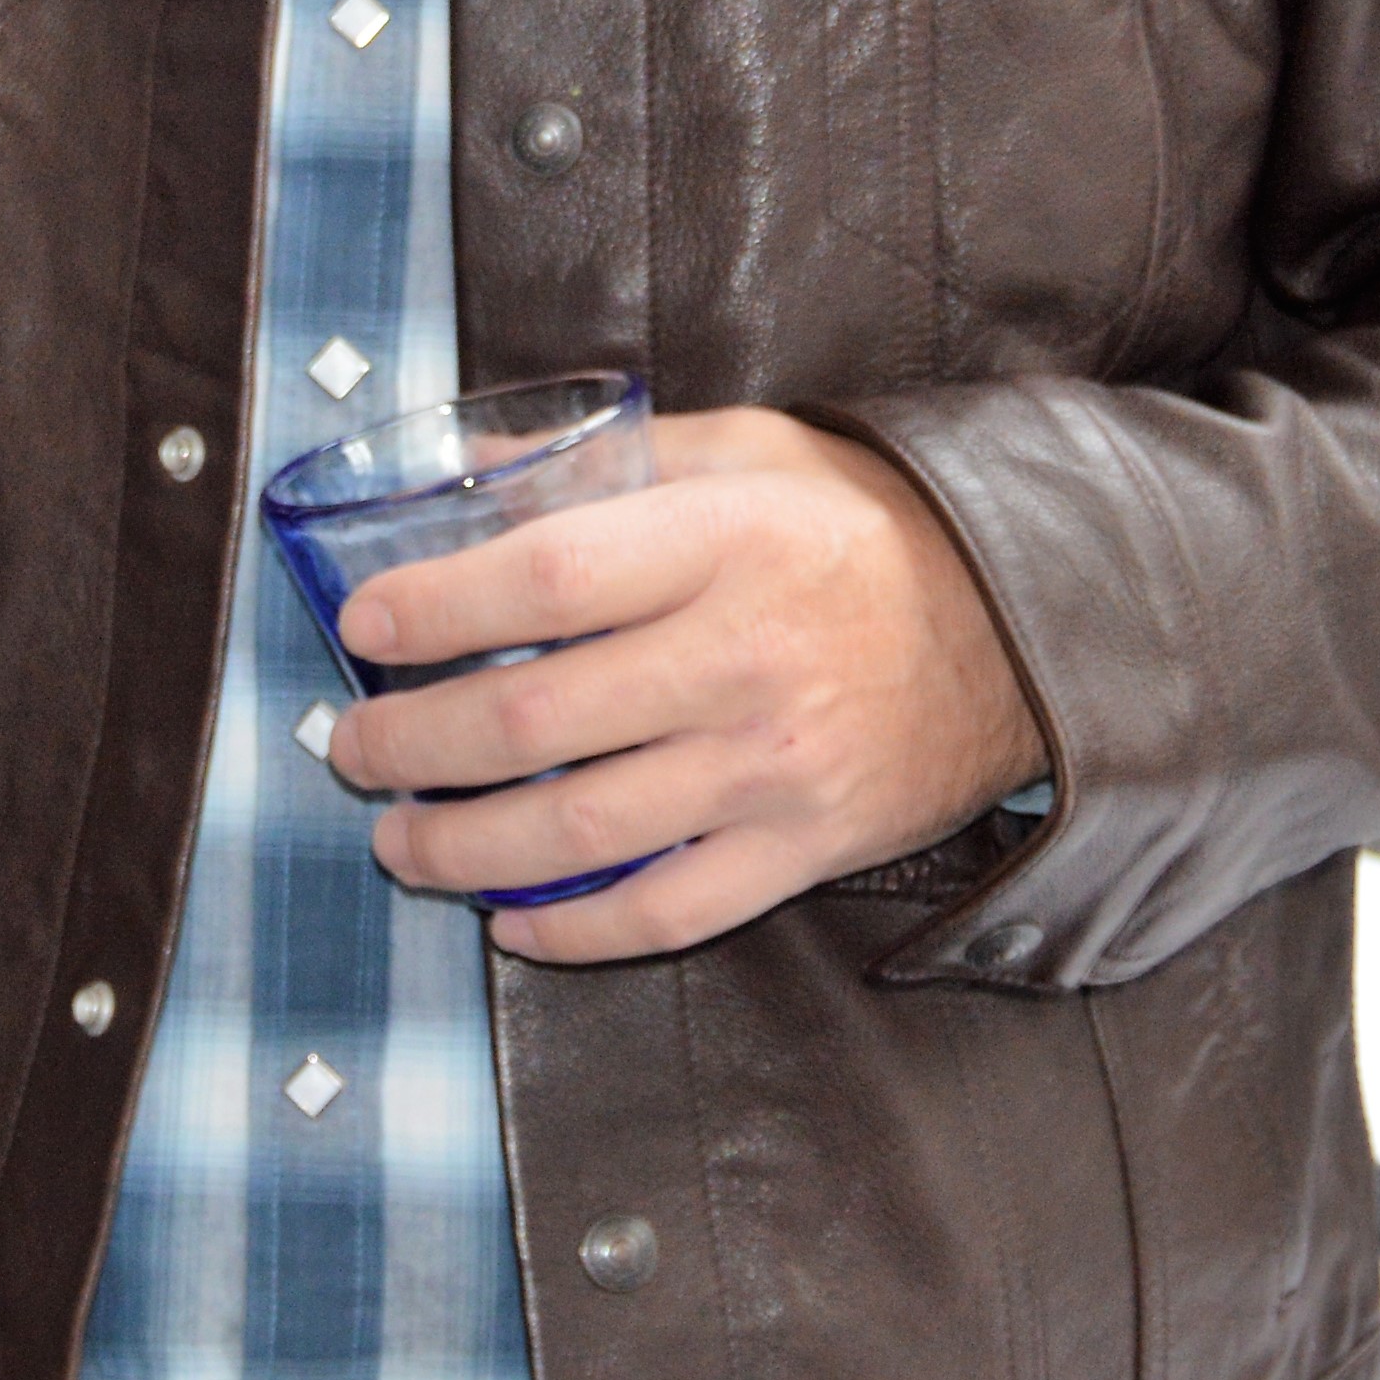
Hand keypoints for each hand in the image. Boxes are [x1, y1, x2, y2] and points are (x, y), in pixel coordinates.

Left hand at [325, 407, 1042, 964]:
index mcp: (726, 541)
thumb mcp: (747, 448)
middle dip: (415, 745)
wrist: (1026, 626)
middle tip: (353, 746)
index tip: (364, 624)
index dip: (436, 608)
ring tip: (399, 838)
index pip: (545, 579)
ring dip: (462, 848)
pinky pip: (665, 912)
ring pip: (581, 834)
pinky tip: (508, 918)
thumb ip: (611, 459)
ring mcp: (774, 768)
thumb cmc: (862, 527)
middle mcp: (744, 659)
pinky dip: (571, 932)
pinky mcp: (804, 849)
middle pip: (536, 722)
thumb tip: (469, 467)